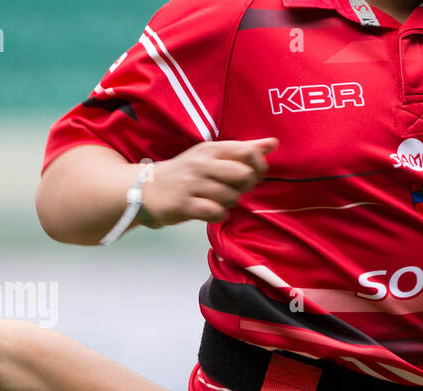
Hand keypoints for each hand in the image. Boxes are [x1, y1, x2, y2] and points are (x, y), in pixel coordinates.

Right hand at [141, 138, 278, 225]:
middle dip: (246, 186)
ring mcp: (192, 184)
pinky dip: (218, 214)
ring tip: (219, 199)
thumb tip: (274, 143)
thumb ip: (244, 149)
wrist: (149, 188)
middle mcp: (202, 164)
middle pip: (244, 175)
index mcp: (211, 149)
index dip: (258, 166)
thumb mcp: (213, 155)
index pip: (247, 152)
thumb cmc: (189, 172)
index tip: (254, 173)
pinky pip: (216, 212)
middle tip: (236, 188)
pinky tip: (211, 210)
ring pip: (231, 197)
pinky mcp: (184, 204)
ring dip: (230, 202)